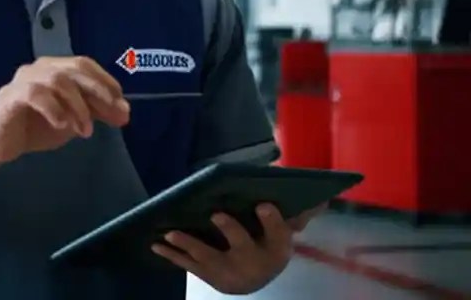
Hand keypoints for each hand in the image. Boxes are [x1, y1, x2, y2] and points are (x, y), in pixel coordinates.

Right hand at [0, 56, 130, 163]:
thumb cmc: (33, 127)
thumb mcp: (71, 120)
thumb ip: (95, 113)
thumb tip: (124, 111)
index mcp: (54, 70)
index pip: (84, 65)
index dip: (105, 81)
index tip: (121, 103)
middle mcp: (39, 69)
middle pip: (75, 68)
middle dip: (99, 91)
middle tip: (115, 113)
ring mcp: (23, 81)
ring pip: (58, 80)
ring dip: (78, 106)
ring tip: (85, 131)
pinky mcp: (9, 96)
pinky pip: (35, 94)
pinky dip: (54, 108)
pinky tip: (62, 125)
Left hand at [152, 202, 323, 294]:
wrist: (255, 279)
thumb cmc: (267, 243)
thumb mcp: (285, 229)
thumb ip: (297, 212)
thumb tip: (320, 196)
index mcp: (277, 248)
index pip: (279, 233)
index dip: (272, 220)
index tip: (262, 203)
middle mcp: (255, 263)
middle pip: (244, 247)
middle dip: (231, 231)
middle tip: (217, 214)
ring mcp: (229, 272)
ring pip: (210, 258)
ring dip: (191, 244)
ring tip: (171, 231)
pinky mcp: (208, 276)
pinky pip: (189, 265)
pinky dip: (172, 255)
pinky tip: (155, 243)